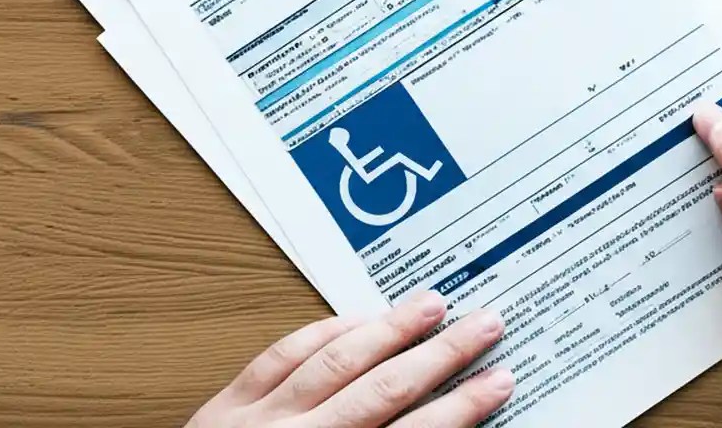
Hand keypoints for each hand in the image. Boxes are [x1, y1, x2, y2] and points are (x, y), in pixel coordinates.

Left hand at [185, 292, 512, 427]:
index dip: (463, 405)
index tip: (498, 381)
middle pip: (385, 387)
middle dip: (442, 354)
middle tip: (484, 325)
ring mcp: (257, 421)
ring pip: (336, 359)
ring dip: (389, 329)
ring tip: (430, 305)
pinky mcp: (223, 409)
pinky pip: (281, 356)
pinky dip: (322, 331)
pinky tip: (354, 318)